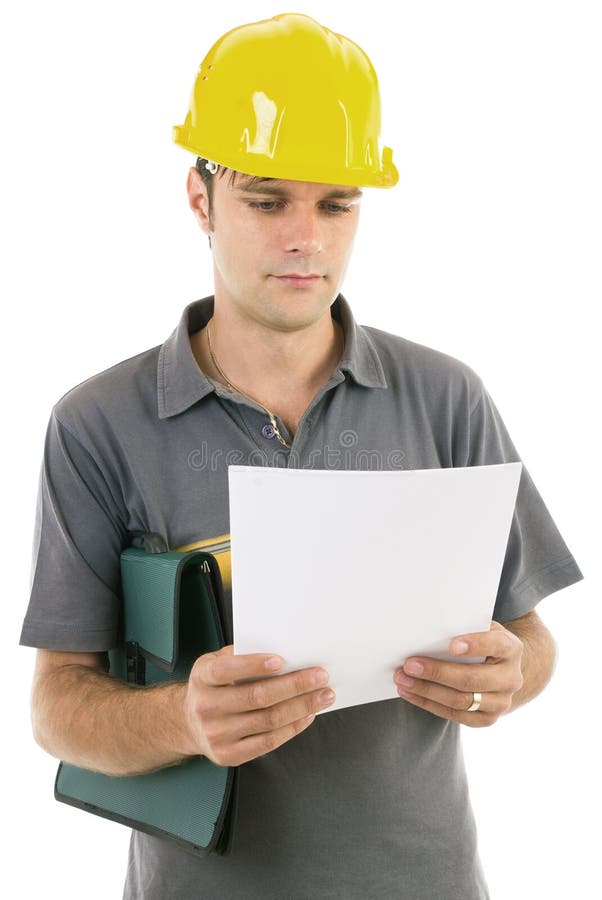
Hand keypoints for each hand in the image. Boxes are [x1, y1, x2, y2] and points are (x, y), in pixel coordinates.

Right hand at [183, 646, 334, 765]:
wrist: (188, 722)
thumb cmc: (213, 685)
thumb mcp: (216, 662)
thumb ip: (241, 655)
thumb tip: (284, 650)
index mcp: (202, 678)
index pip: (227, 669)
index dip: (254, 665)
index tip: (282, 660)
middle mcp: (206, 707)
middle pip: (257, 697)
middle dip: (294, 685)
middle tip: (320, 676)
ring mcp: (216, 735)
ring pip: (268, 721)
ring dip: (302, 707)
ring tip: (323, 696)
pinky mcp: (228, 755)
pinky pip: (268, 742)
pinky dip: (292, 728)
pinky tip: (307, 715)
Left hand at [393, 621, 523, 726]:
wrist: (503, 668)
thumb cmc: (484, 642)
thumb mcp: (481, 628)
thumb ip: (464, 627)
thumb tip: (429, 626)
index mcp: (511, 648)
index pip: (495, 645)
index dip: (474, 645)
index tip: (451, 645)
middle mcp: (511, 678)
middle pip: (472, 679)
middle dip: (437, 672)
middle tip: (409, 665)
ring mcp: (501, 702)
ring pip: (461, 701)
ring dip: (427, 691)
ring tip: (403, 680)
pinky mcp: (487, 719)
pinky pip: (455, 716)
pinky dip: (429, 704)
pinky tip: (411, 693)